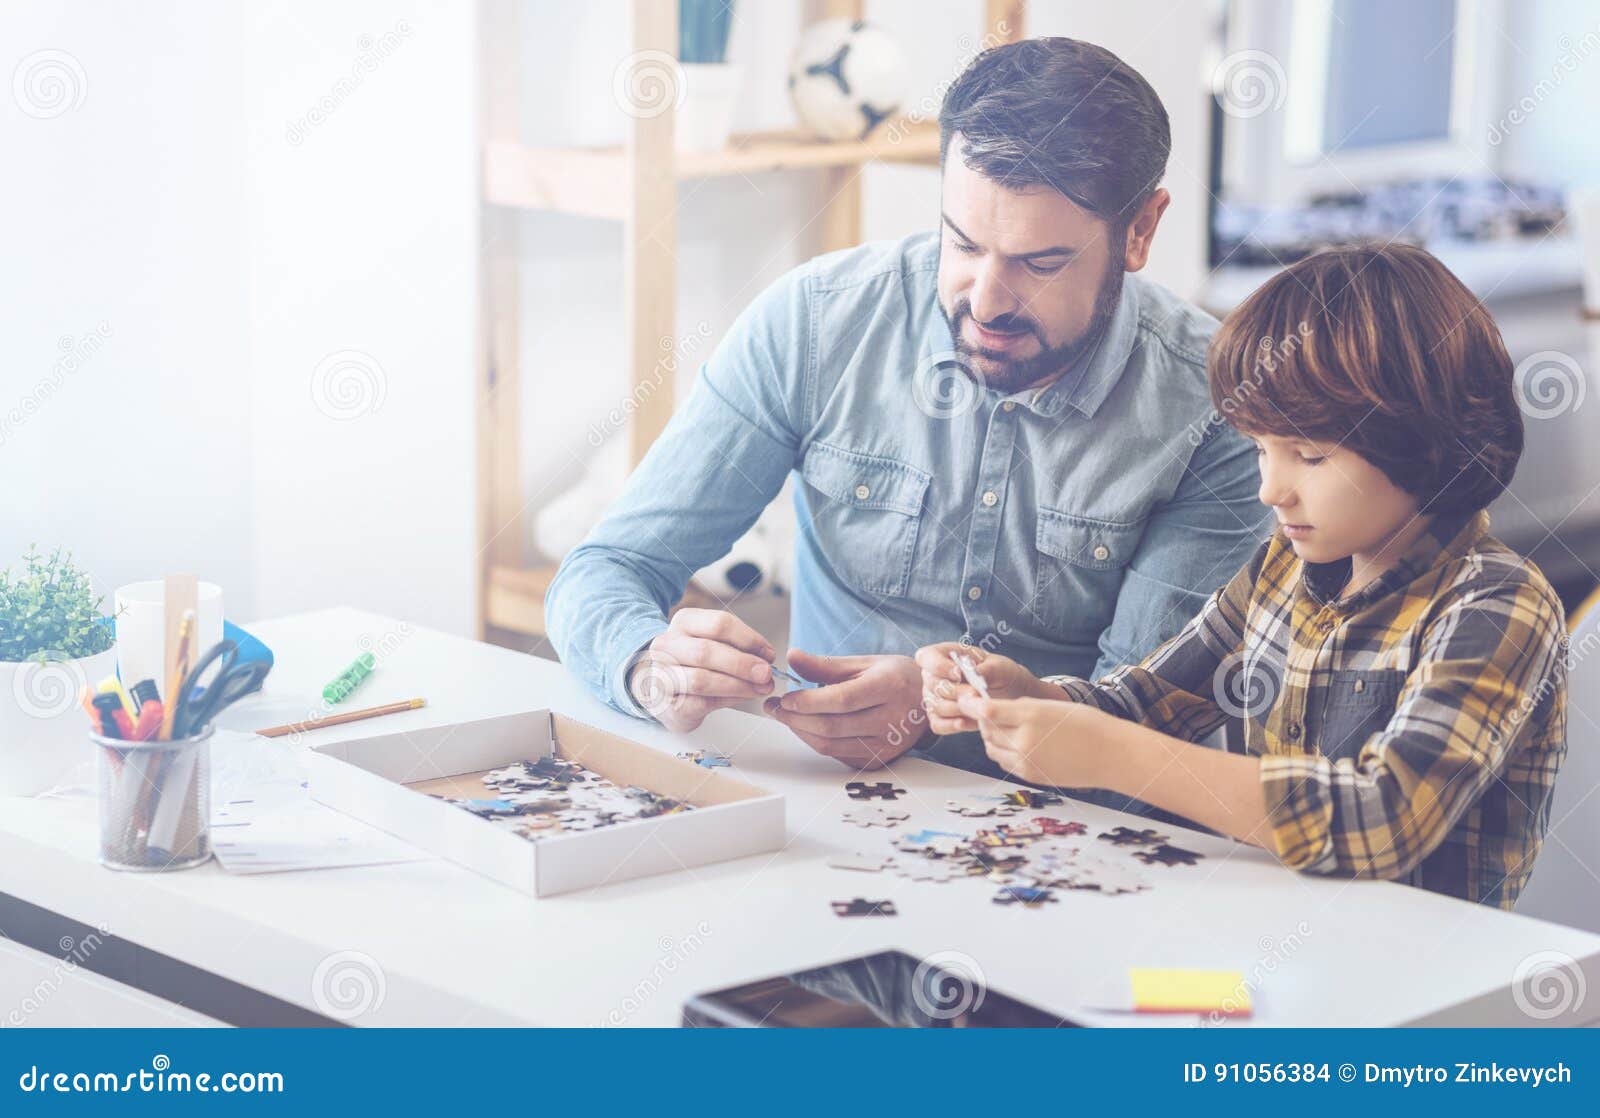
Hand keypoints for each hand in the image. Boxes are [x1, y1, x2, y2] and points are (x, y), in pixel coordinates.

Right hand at [628, 608, 774, 731]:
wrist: (662, 688)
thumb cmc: (694, 663)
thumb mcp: (714, 643)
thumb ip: (738, 648)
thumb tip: (766, 657)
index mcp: (684, 622)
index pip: (719, 623)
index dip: (749, 638)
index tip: (768, 653)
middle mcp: (667, 645)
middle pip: (707, 651)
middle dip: (743, 664)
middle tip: (766, 673)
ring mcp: (663, 674)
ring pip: (702, 679)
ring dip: (738, 685)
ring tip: (760, 688)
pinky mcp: (666, 702)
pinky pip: (701, 702)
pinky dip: (727, 700)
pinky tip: (742, 697)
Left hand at [763, 649, 927, 768]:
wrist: (929, 703)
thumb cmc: (895, 678)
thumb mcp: (864, 663)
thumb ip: (826, 665)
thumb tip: (792, 658)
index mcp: (888, 687)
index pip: (841, 699)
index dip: (808, 701)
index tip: (783, 697)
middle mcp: (891, 718)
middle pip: (832, 726)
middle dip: (795, 719)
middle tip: (774, 708)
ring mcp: (886, 744)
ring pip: (831, 745)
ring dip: (802, 732)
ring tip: (785, 717)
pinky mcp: (880, 760)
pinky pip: (838, 756)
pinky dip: (817, 742)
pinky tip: (807, 728)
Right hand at [913, 642, 1046, 734]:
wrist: (1008, 695)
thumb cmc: (1000, 674)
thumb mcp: (1000, 667)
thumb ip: (988, 669)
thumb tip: (975, 673)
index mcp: (943, 654)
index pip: (925, 657)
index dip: (938, 665)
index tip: (958, 673)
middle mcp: (933, 676)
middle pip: (932, 684)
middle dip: (955, 691)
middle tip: (975, 694)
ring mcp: (933, 698)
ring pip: (936, 705)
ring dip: (957, 708)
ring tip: (978, 708)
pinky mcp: (939, 717)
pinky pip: (938, 724)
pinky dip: (952, 725)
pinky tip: (968, 722)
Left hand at [957, 693, 1109, 787]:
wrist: (1110, 754)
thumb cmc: (1086, 724)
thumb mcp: (1051, 705)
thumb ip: (1021, 707)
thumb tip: (996, 709)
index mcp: (1031, 716)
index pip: (987, 711)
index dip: (972, 704)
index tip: (965, 698)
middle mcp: (1024, 740)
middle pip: (986, 730)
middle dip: (983, 720)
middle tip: (989, 712)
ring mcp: (1026, 761)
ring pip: (992, 748)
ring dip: (992, 737)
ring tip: (1005, 728)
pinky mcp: (1030, 775)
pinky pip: (1004, 762)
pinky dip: (1003, 752)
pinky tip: (1016, 744)